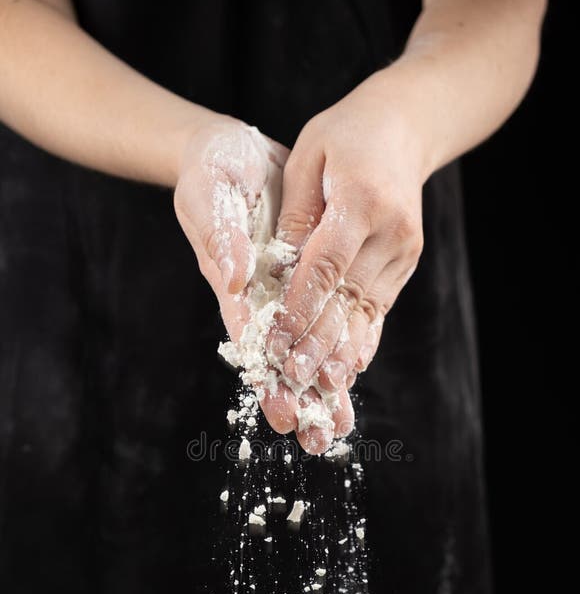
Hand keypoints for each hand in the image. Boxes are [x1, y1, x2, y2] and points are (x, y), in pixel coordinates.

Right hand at [174, 118, 353, 452]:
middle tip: (319, 442)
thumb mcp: (210, 195)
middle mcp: (261, 299)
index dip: (269, 380)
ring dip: (324, 387)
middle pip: (280, 359)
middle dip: (300, 400)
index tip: (284, 417)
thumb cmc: (213, 171)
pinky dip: (340, 344)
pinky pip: (327, 314)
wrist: (236, 151)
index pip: (252, 344)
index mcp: (234, 287)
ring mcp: (284, 290)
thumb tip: (236, 279)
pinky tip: (355, 373)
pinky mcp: (307, 276)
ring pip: (306, 346)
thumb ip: (221, 237)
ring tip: (342, 426)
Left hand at [268, 70, 426, 448]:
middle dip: (318, 344)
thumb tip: (277, 265)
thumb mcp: (310, 155)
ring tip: (320, 390)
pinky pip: (379, 308)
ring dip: (340, 354)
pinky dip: (362, 340)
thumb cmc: (347, 134)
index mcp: (362, 200)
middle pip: (348, 299)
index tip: (277, 341)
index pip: (325, 267)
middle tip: (293, 379)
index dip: (300, 309)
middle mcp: (390, 233)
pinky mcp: (406, 263)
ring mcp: (404, 252)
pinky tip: (347, 370)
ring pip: (366, 312)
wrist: (406, 126)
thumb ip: (295, 213)